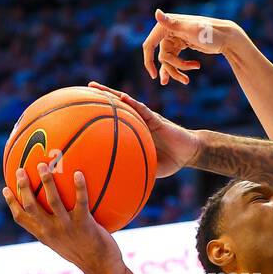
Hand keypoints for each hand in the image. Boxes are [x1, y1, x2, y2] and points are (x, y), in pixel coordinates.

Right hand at [3, 163, 124, 273]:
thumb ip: (54, 229)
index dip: (12, 203)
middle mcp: (51, 230)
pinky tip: (78, 173)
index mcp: (44, 235)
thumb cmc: (84, 253)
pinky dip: (79, 187)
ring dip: (47, 182)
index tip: (5, 189)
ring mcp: (67, 227)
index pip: (21, 218)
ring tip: (43, 166)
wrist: (101, 267)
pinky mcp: (84, 224)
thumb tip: (52, 212)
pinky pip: (81, 202)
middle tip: (21, 170)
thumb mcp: (63, 243)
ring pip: (53, 201)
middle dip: (24, 187)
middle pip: (31, 206)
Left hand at [86, 82, 200, 177]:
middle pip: (116, 106)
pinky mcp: (156, 119)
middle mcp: (138, 121)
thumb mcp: (149, 168)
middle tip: (84, 88)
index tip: (83, 110)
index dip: (100, 114)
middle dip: (100, 96)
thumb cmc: (170, 161)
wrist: (189, 153)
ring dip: (110, 94)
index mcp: (134, 131)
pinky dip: (133, 103)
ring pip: (125, 103)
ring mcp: (146, 118)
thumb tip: (121, 187)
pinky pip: (143, 109)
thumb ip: (136, 171)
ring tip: (94, 86)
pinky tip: (123, 98)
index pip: (115, 120)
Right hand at [142, 8, 243, 84]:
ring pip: (168, 61)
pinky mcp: (181, 45)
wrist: (226, 38)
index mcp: (167, 25)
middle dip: (173, 69)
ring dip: (177, 71)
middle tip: (186, 80)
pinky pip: (174, 60)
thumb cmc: (210, 33)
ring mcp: (174, 38)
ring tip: (187, 81)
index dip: (148, 61)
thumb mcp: (192, 30)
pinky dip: (180, 69)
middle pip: (162, 57)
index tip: (153, 76)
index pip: (149, 45)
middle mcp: (168, 31)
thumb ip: (173, 24)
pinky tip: (189, 73)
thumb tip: (156, 12)